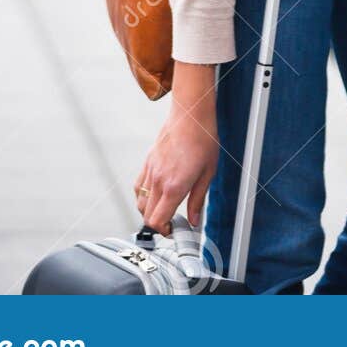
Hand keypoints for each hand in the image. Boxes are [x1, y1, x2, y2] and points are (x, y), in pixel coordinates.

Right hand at [134, 99, 218, 236]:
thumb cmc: (203, 139)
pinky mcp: (148, 162)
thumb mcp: (208, 173)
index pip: (157, 221)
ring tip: (165, 208)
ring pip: (140, 202)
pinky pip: (138, 187)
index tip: (174, 231)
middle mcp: (158, 180)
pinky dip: (143, 196)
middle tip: (172, 222)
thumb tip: (194, 220)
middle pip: (146, 215)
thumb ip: (197, 200)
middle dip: (158, 224)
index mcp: (173, 186)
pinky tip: (156, 194)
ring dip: (150, 211)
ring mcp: (150, 171)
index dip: (164, 232)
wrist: (191, 114)